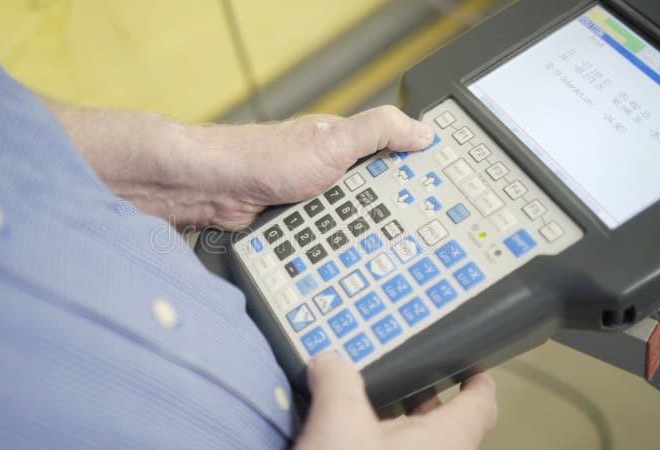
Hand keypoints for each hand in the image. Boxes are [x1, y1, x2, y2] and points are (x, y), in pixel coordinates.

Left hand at [51, 104, 433, 229]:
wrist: (215, 189)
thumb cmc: (265, 157)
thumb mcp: (334, 140)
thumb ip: (379, 131)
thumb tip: (423, 131)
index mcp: (351, 145)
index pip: (400, 160)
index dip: (421, 180)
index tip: (444, 205)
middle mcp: (336, 172)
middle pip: (380, 199)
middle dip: (393, 218)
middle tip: (419, 242)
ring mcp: (318, 201)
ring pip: (355, 225)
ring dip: (362, 239)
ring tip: (386, 259)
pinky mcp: (300, 226)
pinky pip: (329, 242)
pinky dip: (336, 250)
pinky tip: (346, 262)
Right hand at [294, 352, 497, 449]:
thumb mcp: (338, 421)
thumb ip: (337, 382)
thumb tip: (329, 361)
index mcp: (447, 441)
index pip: (482, 404)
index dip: (477, 379)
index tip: (470, 364)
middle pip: (447, 424)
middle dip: (425, 397)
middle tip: (404, 374)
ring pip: (419, 446)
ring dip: (396, 424)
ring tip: (367, 403)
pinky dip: (378, 445)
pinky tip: (348, 440)